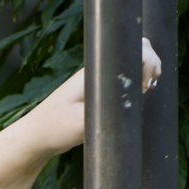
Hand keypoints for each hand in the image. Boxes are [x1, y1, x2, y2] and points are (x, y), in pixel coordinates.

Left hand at [11, 38, 164, 157]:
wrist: (35, 139)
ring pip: (134, 68)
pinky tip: (143, 94)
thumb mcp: (81, 123)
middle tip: (150, 86)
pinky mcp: (102, 96)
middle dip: (152, 65)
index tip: (148, 83)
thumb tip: (132, 106)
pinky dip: (139, 87)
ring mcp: (102, 83)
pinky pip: (127, 83)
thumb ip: (105, 114)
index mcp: (96, 71)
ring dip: (147, 75)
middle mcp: (100, 73)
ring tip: (149, 88)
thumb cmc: (54, 128)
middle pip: (137, 54)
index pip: (133, 49)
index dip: (148, 61)